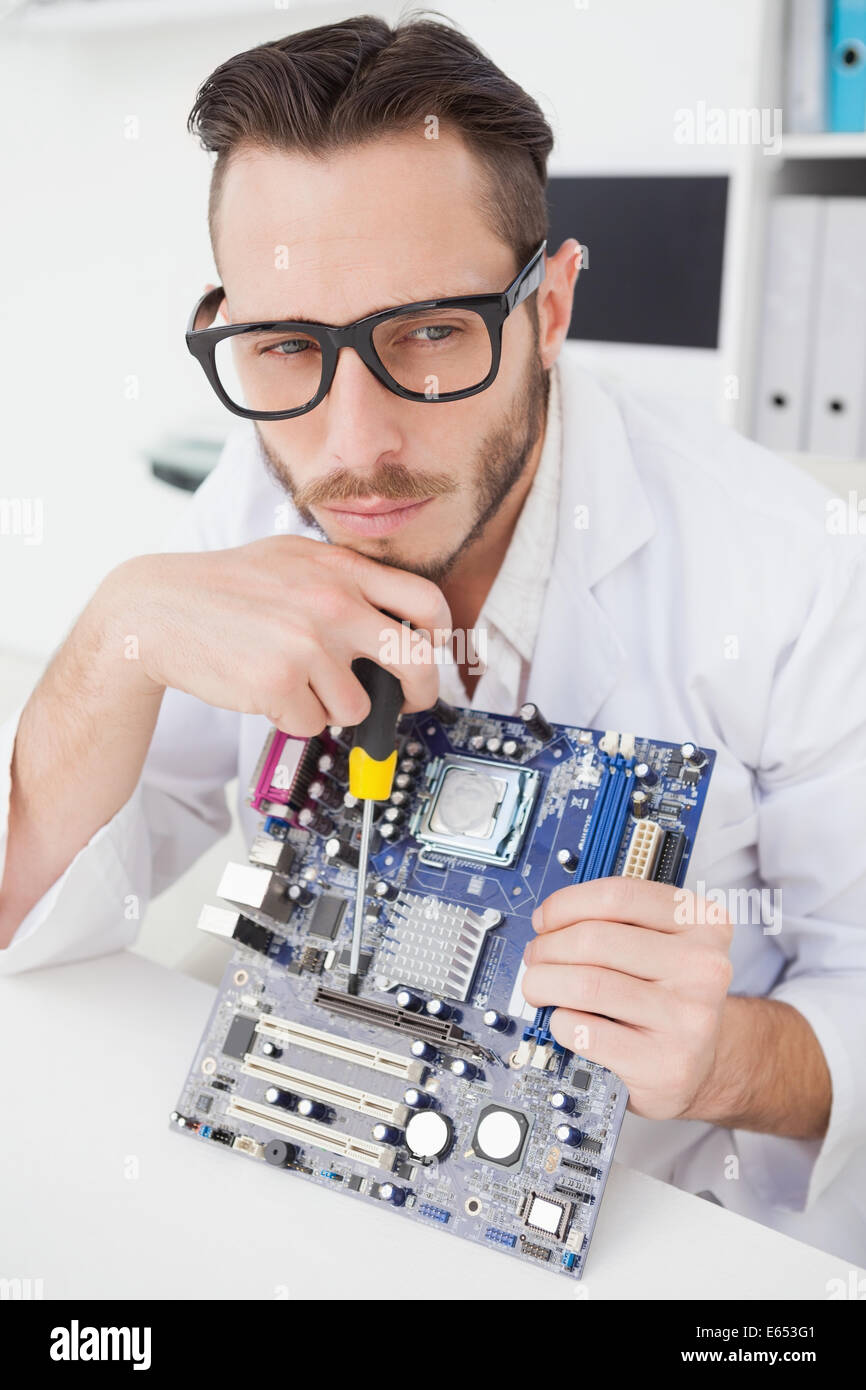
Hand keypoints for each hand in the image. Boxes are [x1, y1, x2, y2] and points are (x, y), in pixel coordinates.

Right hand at [98, 536, 450, 735]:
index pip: (427, 603)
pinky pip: (313, 724)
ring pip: (358, 706)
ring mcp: (308, 645)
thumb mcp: (294, 559)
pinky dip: (294, 718)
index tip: (433, 656)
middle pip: (416, 662)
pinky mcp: (280, 684)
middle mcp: (333, 603)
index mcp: (342, 569)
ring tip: (297, 682)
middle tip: (407, 702)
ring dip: (332, 707)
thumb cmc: (225, 587)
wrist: (158, 610)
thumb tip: (401, 620)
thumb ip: (346, 579)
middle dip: (419, 693)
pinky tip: (267, 690)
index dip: (441, 639)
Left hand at [521, 877, 732, 1119]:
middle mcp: (703, 967)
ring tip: (537, 987)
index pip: (618, 897)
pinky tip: (565, 1020)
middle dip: (548, 947)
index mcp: (703, 922)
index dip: (566, 904)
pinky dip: (561, 1022)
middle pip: (595, 939)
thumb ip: (618, 922)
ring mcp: (687, 1017)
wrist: (701, 1063)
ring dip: (544, 983)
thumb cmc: (670, 996)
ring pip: (586, 985)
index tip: (544, 919)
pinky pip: (586, 1031)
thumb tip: (549, 921)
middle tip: (536, 957)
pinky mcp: (664, 1062)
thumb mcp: (664, 944)